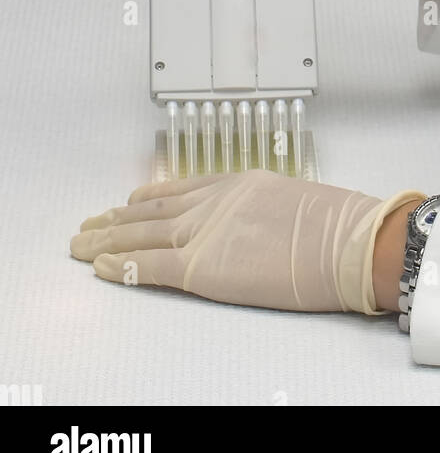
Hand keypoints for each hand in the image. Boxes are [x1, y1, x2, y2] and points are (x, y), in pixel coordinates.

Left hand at [71, 171, 425, 313]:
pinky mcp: (198, 267)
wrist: (344, 242)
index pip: (178, 190)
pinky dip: (122, 268)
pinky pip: (148, 267)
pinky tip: (103, 268)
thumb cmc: (334, 226)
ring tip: (82, 244)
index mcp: (236, 183)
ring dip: (106, 241)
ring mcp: (203, 233)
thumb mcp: (292, 200)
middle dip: (115, 220)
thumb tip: (260, 226)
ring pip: (139, 236)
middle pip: (150, 212)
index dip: (146, 198)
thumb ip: (262, 209)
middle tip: (89, 224)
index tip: (127, 200)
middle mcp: (212, 202)